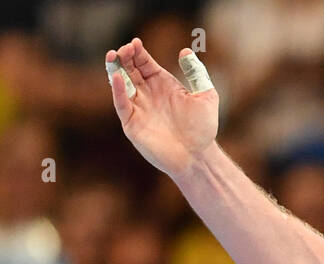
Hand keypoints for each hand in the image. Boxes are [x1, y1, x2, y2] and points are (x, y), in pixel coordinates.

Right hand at [107, 38, 217, 177]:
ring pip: (120, 83)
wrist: (198, 156)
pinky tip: (118, 78)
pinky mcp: (132, 123)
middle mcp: (147, 93)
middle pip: (129, 69)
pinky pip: (121, 103)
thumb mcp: (207, 97)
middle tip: (124, 48)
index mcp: (162, 84)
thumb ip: (197, 74)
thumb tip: (185, 50)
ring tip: (113, 55)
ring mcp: (138, 107)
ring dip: (115, 69)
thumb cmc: (203, 129)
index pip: (144, 62)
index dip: (138, 51)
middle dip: (124, 56)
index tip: (136, 43)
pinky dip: (118, 90)